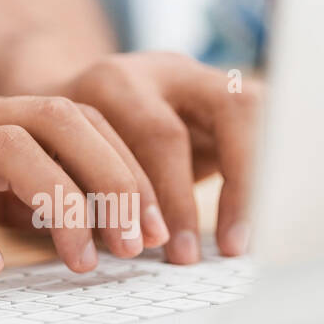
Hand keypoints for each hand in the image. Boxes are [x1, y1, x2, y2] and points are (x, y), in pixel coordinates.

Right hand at [0, 90, 170, 273]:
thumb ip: (26, 196)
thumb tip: (104, 232)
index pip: (75, 116)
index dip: (124, 167)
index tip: (155, 225)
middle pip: (57, 119)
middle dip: (111, 180)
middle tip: (139, 242)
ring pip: (9, 147)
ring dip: (62, 205)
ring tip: (84, 261)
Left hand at [37, 52, 261, 263]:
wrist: (65, 104)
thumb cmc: (57, 151)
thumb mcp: (58, 170)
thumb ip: (88, 198)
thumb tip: (122, 251)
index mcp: (116, 82)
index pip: (161, 135)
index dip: (176, 197)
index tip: (179, 253)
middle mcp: (165, 70)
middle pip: (231, 108)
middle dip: (240, 183)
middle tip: (231, 248)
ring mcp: (200, 77)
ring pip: (258, 110)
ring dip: (261, 176)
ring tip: (253, 236)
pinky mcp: (224, 97)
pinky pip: (263, 126)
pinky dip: (265, 172)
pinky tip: (264, 217)